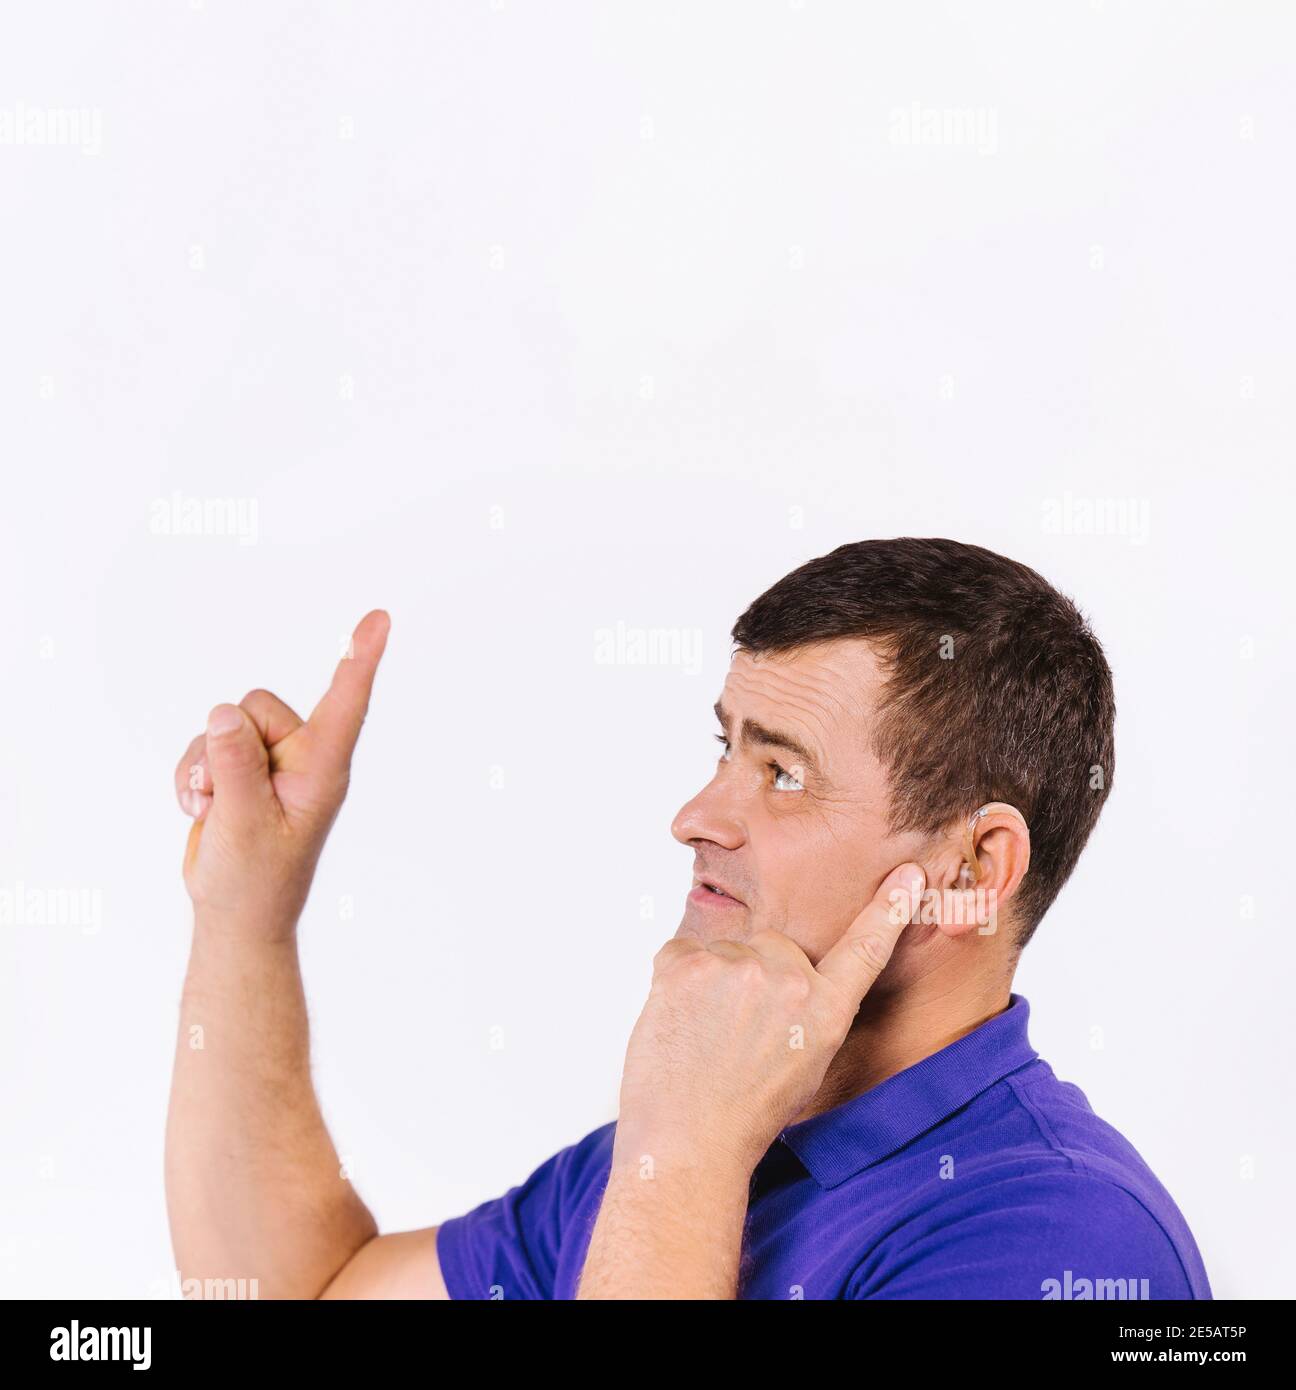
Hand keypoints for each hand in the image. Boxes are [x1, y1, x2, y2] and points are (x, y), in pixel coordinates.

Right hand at [173, 610, 389, 933]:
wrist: (234, 914)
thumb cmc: (254, 879)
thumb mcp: (243, 823)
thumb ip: (236, 765)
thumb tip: (226, 713)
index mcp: (323, 770)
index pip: (346, 704)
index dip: (360, 658)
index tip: (382, 618)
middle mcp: (302, 757)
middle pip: (254, 707)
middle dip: (226, 748)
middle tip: (228, 801)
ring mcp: (271, 761)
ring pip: (224, 724)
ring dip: (205, 767)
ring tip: (216, 811)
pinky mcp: (243, 768)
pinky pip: (206, 743)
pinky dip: (193, 776)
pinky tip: (203, 810)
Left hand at [613, 861, 926, 1176]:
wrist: (690, 1143)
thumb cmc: (745, 1112)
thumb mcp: (806, 1064)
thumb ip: (807, 1009)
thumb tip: (787, 971)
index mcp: (826, 1010)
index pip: (865, 949)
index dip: (889, 909)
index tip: (908, 875)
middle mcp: (789, 979)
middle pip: (771, 945)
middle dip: (753, 974)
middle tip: (734, 1032)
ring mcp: (737, 967)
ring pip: (723, 951)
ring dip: (711, 981)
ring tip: (705, 1038)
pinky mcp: (687, 963)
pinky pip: (681, 953)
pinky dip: (675, 982)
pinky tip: (680, 1024)